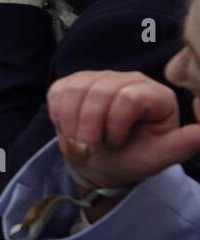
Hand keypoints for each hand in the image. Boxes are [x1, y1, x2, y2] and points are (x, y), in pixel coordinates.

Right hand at [48, 70, 199, 188]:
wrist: (100, 162)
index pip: (129, 97)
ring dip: (71, 124)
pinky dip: (59, 116)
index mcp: (155, 95)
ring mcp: (99, 77)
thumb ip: (182, 145)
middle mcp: (129, 79)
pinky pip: (59, 92)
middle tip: (90, 149)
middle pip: (99, 91)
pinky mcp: (73, 81)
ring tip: (79, 143)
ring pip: (76, 90)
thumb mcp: (158, 158)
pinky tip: (70, 129)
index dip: (115, 124)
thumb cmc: (132, 159)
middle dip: (88, 127)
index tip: (114, 143)